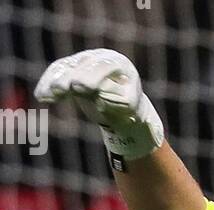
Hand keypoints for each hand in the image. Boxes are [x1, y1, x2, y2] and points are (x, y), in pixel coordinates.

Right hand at [35, 48, 163, 165]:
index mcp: (118, 63)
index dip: (90, 76)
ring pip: (65, 68)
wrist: (122, 106)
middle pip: (81, 65)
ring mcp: (83, 60)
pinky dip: (48, 84)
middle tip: (60, 89)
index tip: (79, 87)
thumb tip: (100, 99)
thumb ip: (119, 102)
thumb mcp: (130, 107)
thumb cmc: (129, 108)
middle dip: (69, 77)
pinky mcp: (71, 67)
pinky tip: (41, 96)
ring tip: (46, 95)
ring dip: (54, 81)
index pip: (103, 66)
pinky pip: (57, 73)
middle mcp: (99, 57)